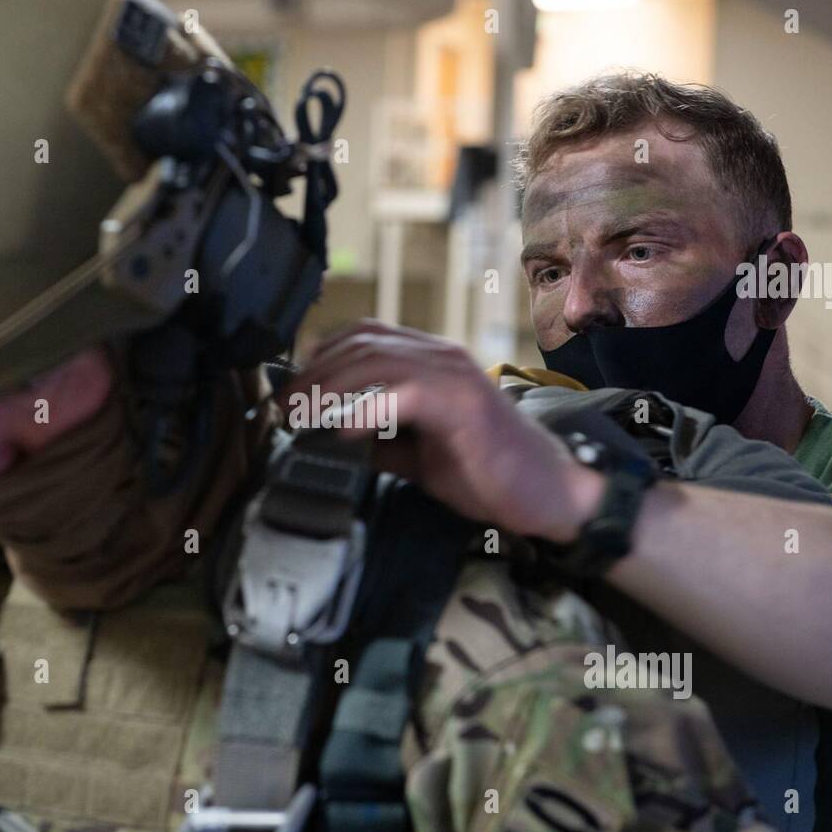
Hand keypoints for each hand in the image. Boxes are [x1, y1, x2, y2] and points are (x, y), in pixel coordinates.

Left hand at [282, 320, 605, 541]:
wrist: (550, 494)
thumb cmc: (489, 473)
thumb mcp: (418, 454)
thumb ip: (379, 438)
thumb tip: (329, 437)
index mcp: (430, 362)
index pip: (362, 337)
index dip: (318, 359)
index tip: (287, 393)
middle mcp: (441, 356)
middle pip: (360, 343)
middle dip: (312, 374)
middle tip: (281, 409)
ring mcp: (454, 375)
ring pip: (375, 360)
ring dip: (328, 388)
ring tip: (300, 418)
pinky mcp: (463, 403)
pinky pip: (404, 392)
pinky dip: (367, 407)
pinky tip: (344, 430)